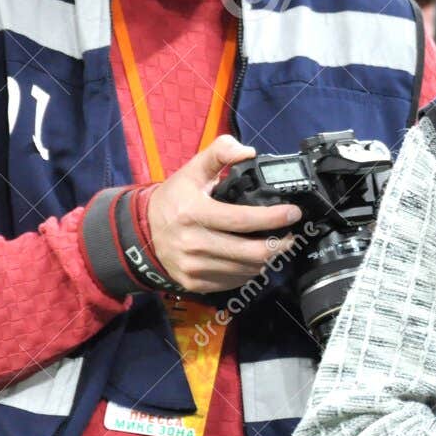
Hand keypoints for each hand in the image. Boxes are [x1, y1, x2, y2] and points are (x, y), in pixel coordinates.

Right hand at [145, 135, 304, 291]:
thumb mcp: (192, 170)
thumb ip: (219, 153)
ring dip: (268, 259)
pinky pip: (234, 282)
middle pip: (251, 252)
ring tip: (276, 246)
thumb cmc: (174, 199)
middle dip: (280, 244)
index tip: (293, 213)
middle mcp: (193, 243)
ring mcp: (193, 267)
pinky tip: (254, 259)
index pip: (243, 220)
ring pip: (246, 270)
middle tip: (291, 235)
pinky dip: (250, 271)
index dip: (274, 218)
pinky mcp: (194, 283)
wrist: (141, 230)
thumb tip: (248, 152)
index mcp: (194, 213)